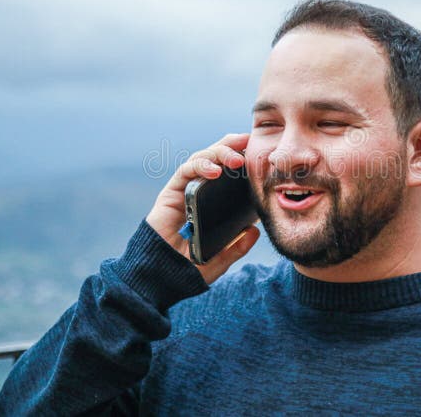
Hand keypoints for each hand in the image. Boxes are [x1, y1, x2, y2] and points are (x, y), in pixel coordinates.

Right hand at [146, 133, 259, 283]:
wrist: (160, 278)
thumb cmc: (187, 269)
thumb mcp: (220, 260)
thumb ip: (236, 247)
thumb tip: (254, 231)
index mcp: (212, 204)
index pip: (228, 174)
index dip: (242, 158)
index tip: (260, 151)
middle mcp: (199, 193)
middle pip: (215, 160)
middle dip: (232, 147)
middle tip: (250, 143)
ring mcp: (185, 191)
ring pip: (202, 160)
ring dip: (219, 153)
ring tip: (237, 158)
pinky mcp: (171, 193)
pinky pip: (185, 172)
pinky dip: (200, 167)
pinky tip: (215, 170)